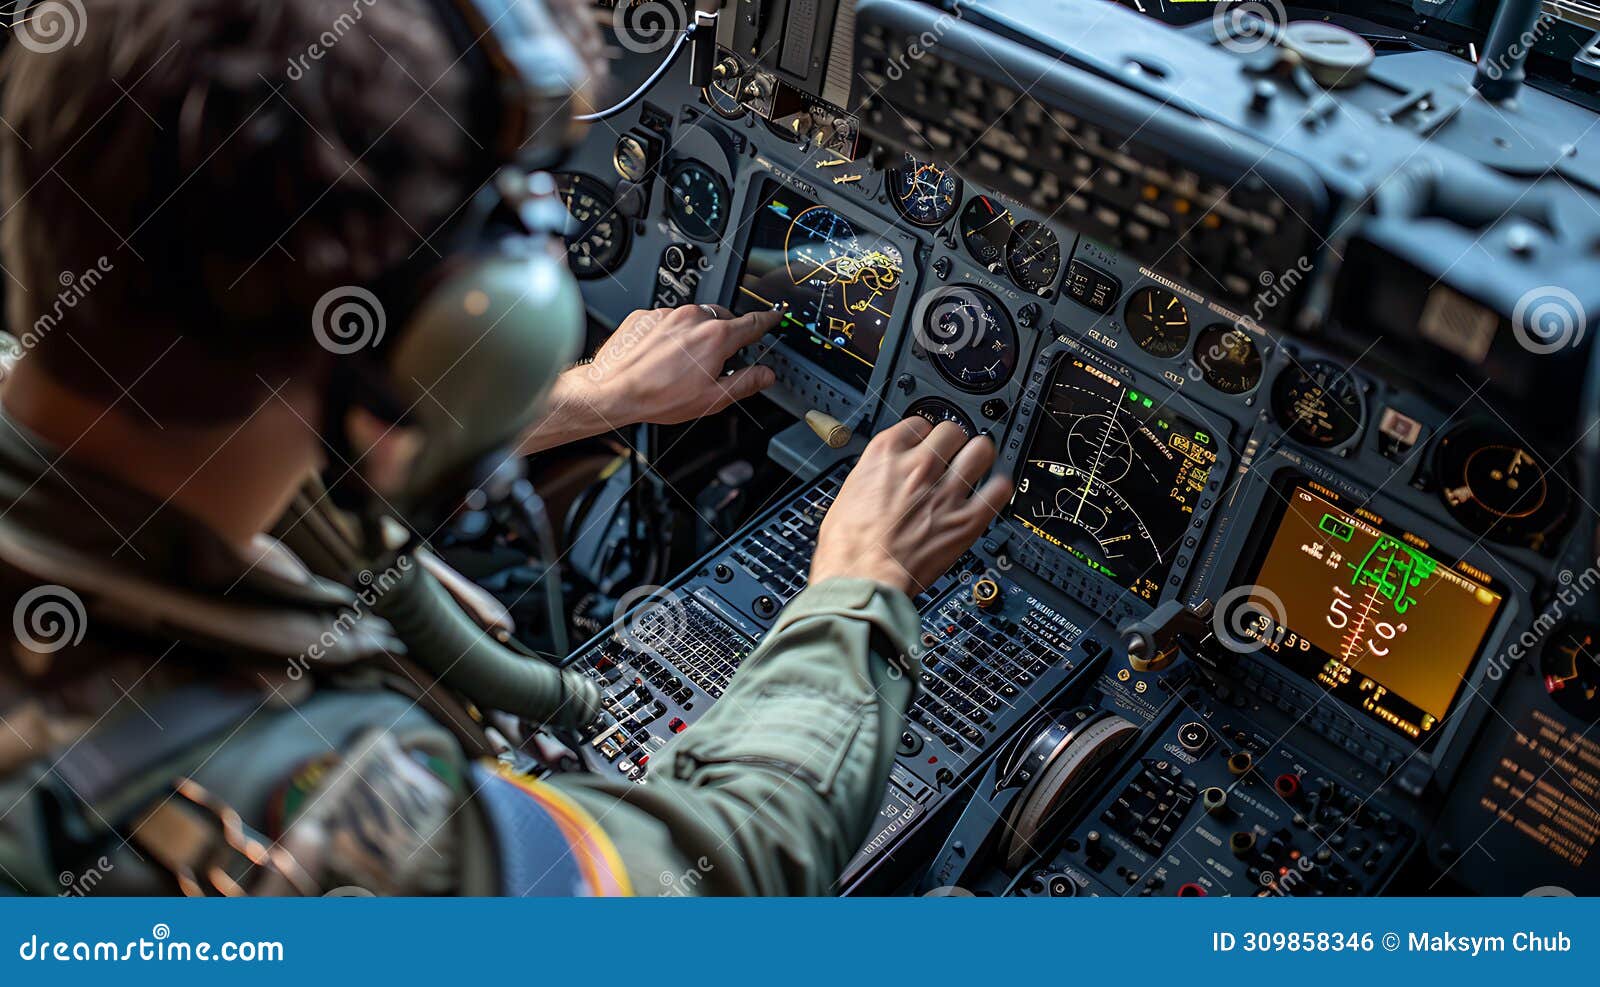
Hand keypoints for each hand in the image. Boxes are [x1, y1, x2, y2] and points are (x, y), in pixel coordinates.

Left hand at [582, 304, 779, 425]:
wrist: (613, 390)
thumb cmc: (658, 396)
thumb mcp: (712, 399)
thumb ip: (745, 383)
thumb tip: (765, 376)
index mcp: (716, 337)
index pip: (753, 323)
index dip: (768, 320)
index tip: (774, 317)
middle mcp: (693, 318)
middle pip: (722, 319)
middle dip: (725, 335)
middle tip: (716, 360)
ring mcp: (667, 313)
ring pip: (693, 318)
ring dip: (696, 334)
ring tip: (682, 363)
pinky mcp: (646, 315)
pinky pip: (667, 319)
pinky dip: (671, 333)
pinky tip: (662, 356)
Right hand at [812, 417, 1012, 595]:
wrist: (859, 578)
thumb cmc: (846, 546)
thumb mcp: (848, 494)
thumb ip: (874, 478)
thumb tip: (884, 479)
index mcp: (885, 455)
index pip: (918, 423)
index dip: (923, 434)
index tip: (925, 443)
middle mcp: (919, 466)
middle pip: (952, 431)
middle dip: (953, 441)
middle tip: (952, 454)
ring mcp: (946, 492)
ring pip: (980, 450)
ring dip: (979, 456)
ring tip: (976, 465)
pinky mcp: (966, 520)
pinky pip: (999, 490)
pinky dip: (999, 488)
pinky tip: (993, 491)